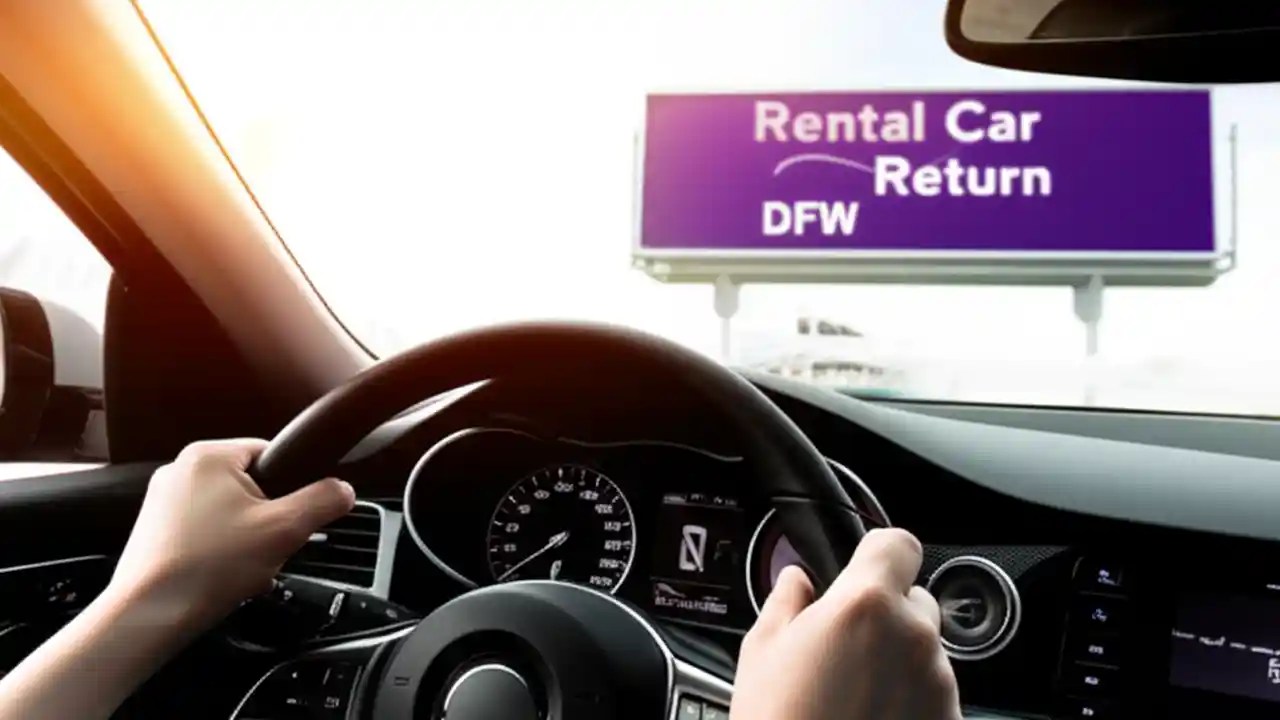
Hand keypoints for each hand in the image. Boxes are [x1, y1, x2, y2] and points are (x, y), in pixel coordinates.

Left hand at [107, 438, 355, 631]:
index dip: (292, 487)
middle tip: (269, 548)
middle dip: (267, 520)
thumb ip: (323, 501)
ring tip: (243, 568)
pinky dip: (219, 552)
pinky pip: (204, 532)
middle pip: (251, 487)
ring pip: (229, 513)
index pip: (272, 453)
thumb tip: (344, 489)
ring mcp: (161, 501)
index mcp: (209, 455)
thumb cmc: (210, 566)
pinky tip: (222, 577)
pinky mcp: (153, 531)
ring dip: (245, 539)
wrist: (148, 616)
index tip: (292, 520)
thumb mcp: (284, 530)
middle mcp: (179, 469)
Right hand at [732, 528, 960, 719]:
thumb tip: (797, 580)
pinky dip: (911, 698)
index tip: (864, 569)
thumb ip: (787, 600)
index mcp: (865, 603)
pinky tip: (872, 716)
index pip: (898, 543)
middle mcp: (913, 636)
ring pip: (924, 650)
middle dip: (886, 614)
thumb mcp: (762, 651)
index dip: (879, 554)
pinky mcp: (949, 719)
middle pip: (914, 599)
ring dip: (899, 659)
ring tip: (854, 693)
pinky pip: (933, 691)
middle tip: (846, 647)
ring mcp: (937, 682)